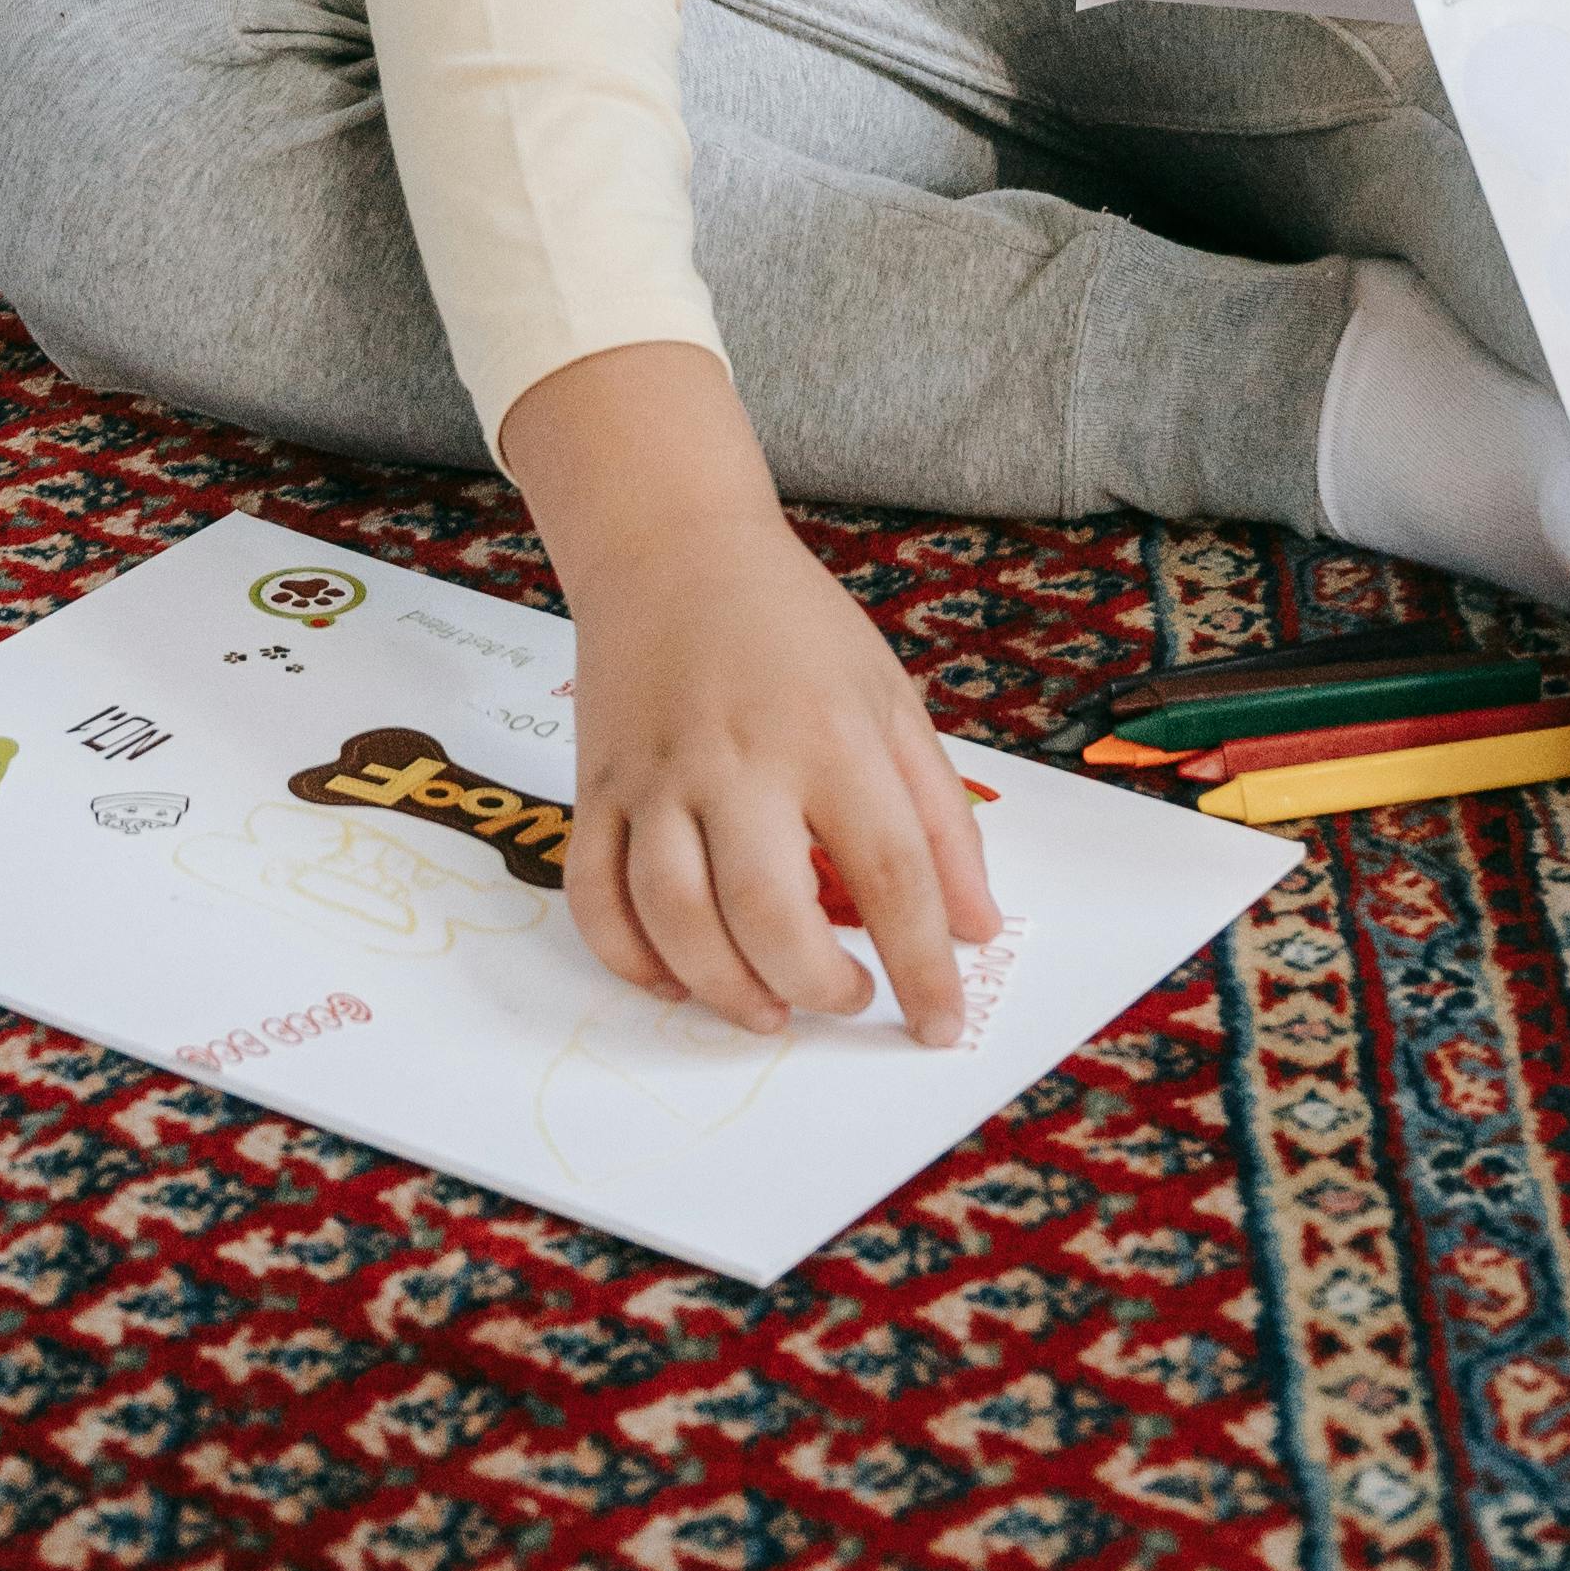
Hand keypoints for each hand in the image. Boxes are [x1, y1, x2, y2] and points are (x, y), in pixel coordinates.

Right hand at [500, 344, 1000, 1046]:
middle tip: (846, 999)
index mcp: (829, 733)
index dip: (922, 965)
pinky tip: (678, 978)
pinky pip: (594, 895)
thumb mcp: (890, 699)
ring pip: (674, 916)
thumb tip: (975, 929)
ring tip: (768, 1009)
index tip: (940, 1025)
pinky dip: (631, 959)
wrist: (670, 545)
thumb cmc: (794, 626)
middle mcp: (737, 757)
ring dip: (724, 989)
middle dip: (815, 986)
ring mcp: (655, 774)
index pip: (890, 874)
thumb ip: (940, 817)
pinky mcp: (596, 785)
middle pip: (771, 911)